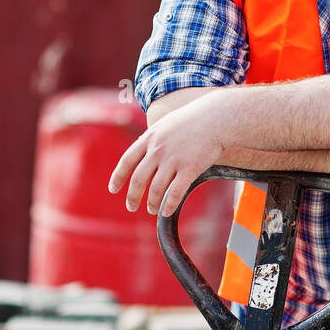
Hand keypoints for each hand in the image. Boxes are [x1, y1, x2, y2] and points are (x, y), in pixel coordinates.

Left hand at [108, 96, 224, 215]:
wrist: (216, 118)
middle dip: (132, 196)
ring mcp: (173, 160)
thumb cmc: (193, 120)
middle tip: (131, 206)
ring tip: (151, 209)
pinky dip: (168, 205)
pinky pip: (175, 193)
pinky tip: (166, 212)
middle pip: (138, 179)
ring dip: (151, 203)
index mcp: (149, 138)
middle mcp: (158, 150)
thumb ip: (153, 140)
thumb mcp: (166, 124)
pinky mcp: (189, 169)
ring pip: (156, 189)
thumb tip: (144, 155)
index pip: (127, 161)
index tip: (113, 189)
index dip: (118, 177)